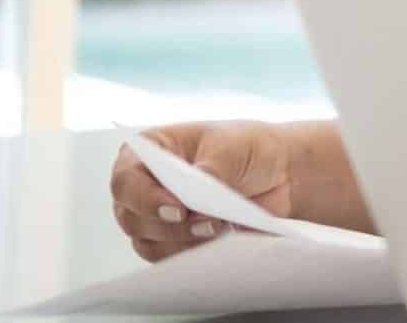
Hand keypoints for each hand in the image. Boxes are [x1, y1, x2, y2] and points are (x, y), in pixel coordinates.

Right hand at [109, 121, 291, 261]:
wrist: (280, 170)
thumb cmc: (248, 147)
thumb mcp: (231, 147)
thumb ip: (210, 171)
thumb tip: (196, 195)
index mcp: (149, 151)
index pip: (125, 180)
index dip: (145, 199)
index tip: (179, 208)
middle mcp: (145, 185)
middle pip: (131, 218)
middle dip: (169, 226)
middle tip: (207, 220)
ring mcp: (157, 216)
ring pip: (147, 243)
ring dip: (182, 240)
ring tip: (220, 226)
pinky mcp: (176, 239)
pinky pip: (169, 258)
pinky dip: (192, 253)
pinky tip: (219, 239)